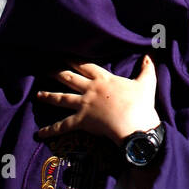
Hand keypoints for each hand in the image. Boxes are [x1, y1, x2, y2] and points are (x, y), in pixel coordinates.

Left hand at [35, 56, 160, 147]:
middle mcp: (90, 89)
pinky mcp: (81, 121)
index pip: (85, 66)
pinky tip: (39, 133)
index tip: (64, 56)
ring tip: (38, 95)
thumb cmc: (141, 104)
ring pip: (62, 98)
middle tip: (46, 69)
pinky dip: (51, 130)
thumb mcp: (147, 83)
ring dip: (48, 96)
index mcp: (103, 79)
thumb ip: (147, 68)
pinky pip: (63, 126)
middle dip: (57, 72)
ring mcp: (84, 105)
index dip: (74, 60)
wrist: (135, 125)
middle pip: (69, 78)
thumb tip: (150, 54)